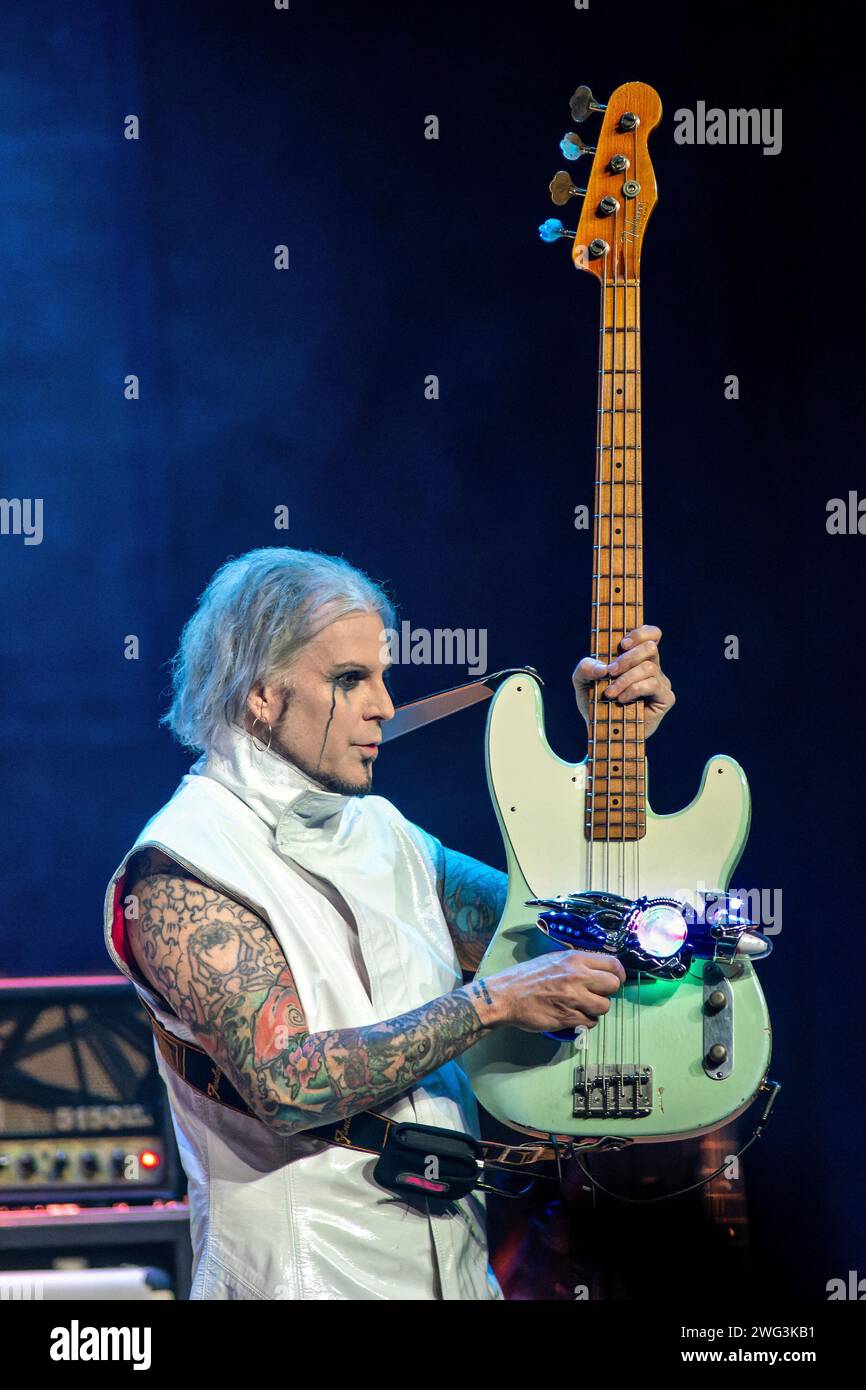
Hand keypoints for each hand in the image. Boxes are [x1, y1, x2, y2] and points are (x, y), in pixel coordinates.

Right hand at [481, 951, 625, 1033]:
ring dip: (596, 1009)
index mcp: (574, 959)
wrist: (506, 995)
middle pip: (613, 985)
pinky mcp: (568, 1018)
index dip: (618, 974)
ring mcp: (573, 998)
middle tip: (596, 994)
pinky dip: (584, 1022)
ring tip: (582, 1007)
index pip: (613, 964)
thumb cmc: (527, 976)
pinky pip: (590, 1023)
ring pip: (604, 1006)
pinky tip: (572, 1016)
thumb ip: (577, 963)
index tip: (615, 980)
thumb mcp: (554, 959)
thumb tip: (599, 970)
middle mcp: (577, 976)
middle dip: (607, 992)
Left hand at [572, 623, 674, 738]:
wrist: (601, 732)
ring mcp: (660, 682)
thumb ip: (585, 667)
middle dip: (627, 658)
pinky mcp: (665, 698)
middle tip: (610, 672)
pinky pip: (652, 685)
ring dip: (625, 679)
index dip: (640, 633)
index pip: (651, 634)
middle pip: (650, 647)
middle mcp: (652, 666)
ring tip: (610, 693)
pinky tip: (622, 699)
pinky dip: (633, 690)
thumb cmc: (594, 702)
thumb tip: (602, 667)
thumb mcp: (581, 681)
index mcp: (636, 657)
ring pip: (648, 668)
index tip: (621, 644)